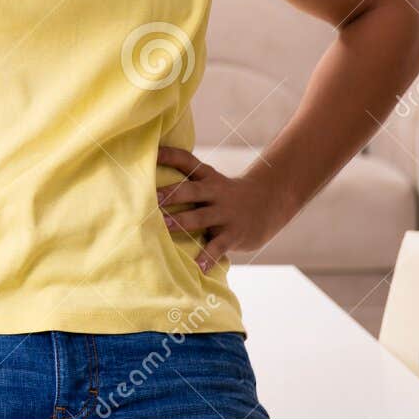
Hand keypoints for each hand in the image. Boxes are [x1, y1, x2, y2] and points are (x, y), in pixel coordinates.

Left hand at [156, 147, 293, 273]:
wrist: (269, 204)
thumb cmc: (225, 195)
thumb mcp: (211, 182)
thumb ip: (187, 182)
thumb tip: (148, 180)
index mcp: (207, 177)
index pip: (186, 160)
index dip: (169, 155)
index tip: (151, 151)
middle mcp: (215, 193)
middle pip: (191, 190)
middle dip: (171, 194)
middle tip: (151, 198)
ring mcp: (225, 214)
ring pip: (201, 217)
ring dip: (181, 221)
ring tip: (163, 226)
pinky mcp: (233, 234)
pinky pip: (218, 247)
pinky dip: (207, 257)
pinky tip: (198, 266)